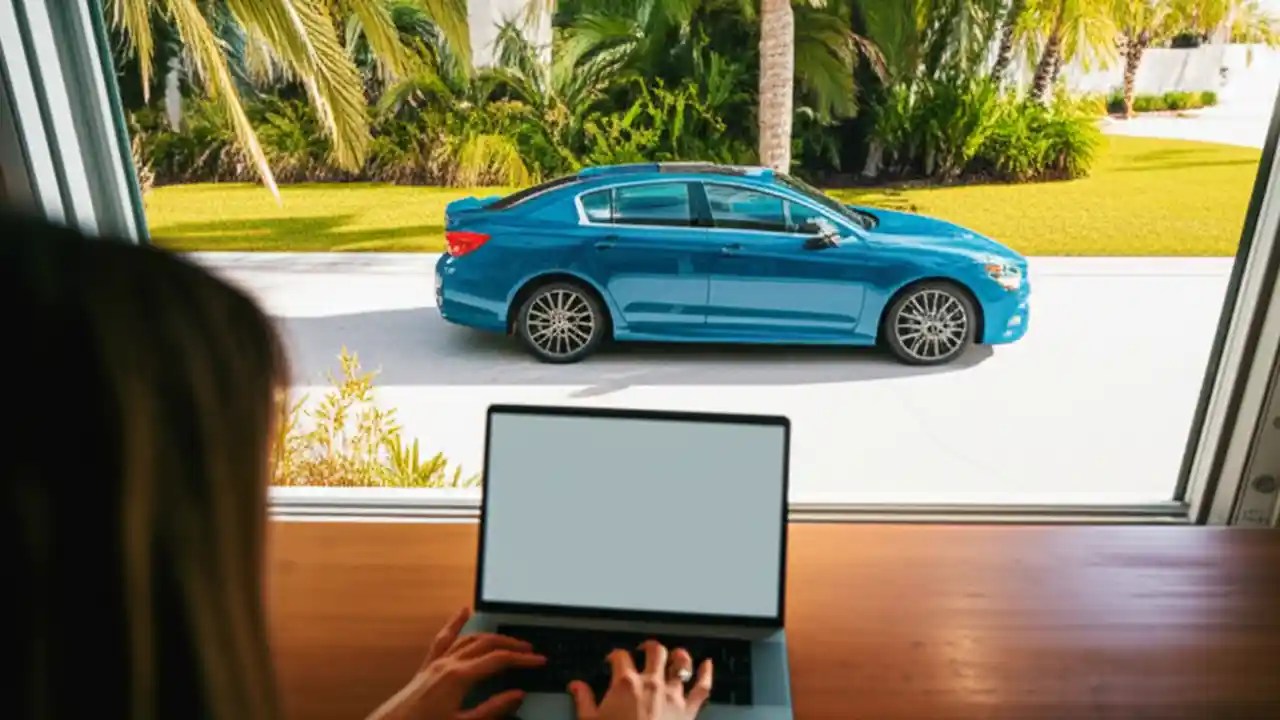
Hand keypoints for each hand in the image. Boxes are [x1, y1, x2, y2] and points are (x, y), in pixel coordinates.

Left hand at [368, 607, 545, 719]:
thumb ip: (492, 709)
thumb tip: (517, 695)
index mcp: (459, 677)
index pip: (499, 660)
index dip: (522, 659)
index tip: (538, 661)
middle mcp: (448, 663)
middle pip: (487, 644)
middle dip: (511, 645)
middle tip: (530, 651)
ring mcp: (436, 662)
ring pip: (469, 638)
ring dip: (491, 636)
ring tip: (508, 639)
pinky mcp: (427, 666)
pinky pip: (443, 639)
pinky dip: (455, 623)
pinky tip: (463, 612)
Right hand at [568, 639, 712, 719]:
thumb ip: (584, 700)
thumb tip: (576, 686)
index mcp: (626, 684)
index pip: (620, 657)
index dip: (615, 655)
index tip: (613, 659)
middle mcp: (652, 683)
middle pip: (655, 652)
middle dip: (649, 647)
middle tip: (644, 650)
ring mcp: (673, 695)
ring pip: (680, 663)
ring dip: (678, 655)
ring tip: (674, 654)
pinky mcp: (688, 710)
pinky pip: (702, 687)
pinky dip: (706, 673)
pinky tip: (707, 664)